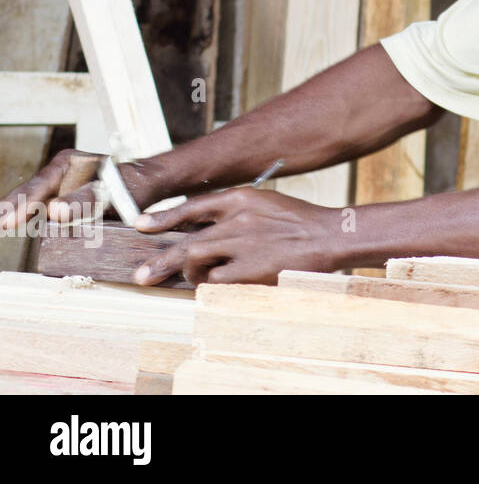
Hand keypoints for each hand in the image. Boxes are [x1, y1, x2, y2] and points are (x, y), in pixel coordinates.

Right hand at [0, 149, 166, 232]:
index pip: (40, 185)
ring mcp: (60, 185)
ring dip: (17, 214)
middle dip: (13, 208)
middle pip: (32, 191)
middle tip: (0, 223)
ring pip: (34, 200)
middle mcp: (61, 172)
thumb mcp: (112, 192)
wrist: (147, 185)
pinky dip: (29, 217)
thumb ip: (85, 201)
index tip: (8, 221)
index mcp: (70, 162)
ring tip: (2, 224)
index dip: (22, 204)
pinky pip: (43, 208)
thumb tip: (54, 211)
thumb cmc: (133, 186)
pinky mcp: (64, 200)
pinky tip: (13, 226)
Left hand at [131, 187, 342, 285]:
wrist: (331, 235)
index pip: (192, 206)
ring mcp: (242, 244)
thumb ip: (234, 212)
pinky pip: (215, 282)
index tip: (141, 226)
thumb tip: (201, 231)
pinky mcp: (249, 270)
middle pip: (187, 242)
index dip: (163, 217)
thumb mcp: (265, 203)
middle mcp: (238, 219)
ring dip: (191, 274)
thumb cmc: (300, 222)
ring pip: (195, 262)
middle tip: (142, 275)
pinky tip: (217, 285)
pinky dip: (211, 286)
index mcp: (241, 197)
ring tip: (194, 279)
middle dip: (161, 262)